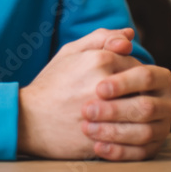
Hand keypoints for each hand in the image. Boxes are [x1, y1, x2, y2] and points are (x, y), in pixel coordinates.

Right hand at [17, 27, 143, 158]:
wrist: (29, 119)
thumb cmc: (52, 83)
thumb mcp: (70, 52)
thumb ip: (101, 38)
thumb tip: (129, 36)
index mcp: (99, 59)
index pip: (136, 65)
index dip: (131, 76)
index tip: (120, 83)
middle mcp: (104, 83)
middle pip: (141, 88)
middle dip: (136, 94)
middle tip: (123, 99)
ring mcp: (104, 112)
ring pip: (139, 112)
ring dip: (136, 113)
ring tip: (121, 114)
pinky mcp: (103, 135)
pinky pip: (130, 134)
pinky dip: (128, 132)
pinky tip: (116, 130)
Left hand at [79, 44, 170, 160]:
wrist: (69, 110)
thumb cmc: (78, 78)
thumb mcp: (85, 54)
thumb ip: (104, 39)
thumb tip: (127, 36)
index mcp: (156, 77)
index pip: (146, 76)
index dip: (123, 83)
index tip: (98, 89)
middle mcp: (165, 102)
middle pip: (147, 107)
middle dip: (116, 110)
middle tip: (88, 110)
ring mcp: (161, 127)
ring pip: (144, 132)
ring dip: (114, 131)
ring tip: (87, 128)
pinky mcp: (151, 148)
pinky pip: (140, 153)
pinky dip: (118, 151)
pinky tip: (96, 147)